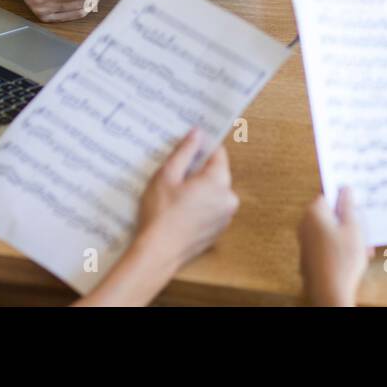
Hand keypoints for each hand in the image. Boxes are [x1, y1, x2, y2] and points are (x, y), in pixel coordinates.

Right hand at [135, 128, 239, 269]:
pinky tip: (180, 209)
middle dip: (198, 169)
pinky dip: (200, 205)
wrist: (158, 253)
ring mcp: (225, 217)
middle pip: (216, 173)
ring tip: (175, 192)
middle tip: (176, 170)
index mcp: (219, 182)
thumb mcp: (167, 175)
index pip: (218, 153)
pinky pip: (212, 209)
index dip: (203, 146)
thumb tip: (197, 134)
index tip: (190, 144)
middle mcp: (228, 199)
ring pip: (214, 191)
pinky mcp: (218, 231)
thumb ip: (184, 151)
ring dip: (199, 188)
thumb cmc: (161, 214)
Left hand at [299, 188, 370, 305]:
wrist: (329, 292)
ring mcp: (306, 241)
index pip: (328, 194)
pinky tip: (355, 258)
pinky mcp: (310, 255)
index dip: (344, 198)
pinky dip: (340, 247)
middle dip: (349, 221)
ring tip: (364, 249)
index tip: (356, 201)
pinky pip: (327, 244)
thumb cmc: (342, 261)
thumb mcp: (353, 228)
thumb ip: (349, 206)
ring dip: (348, 236)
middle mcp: (305, 225)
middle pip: (331, 214)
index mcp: (314, 213)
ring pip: (331, 230)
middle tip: (364, 230)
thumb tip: (345, 189)